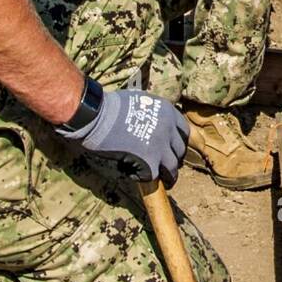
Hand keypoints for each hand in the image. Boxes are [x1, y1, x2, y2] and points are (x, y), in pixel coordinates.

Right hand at [56, 87, 189, 184]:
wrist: (98, 116)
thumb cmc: (112, 106)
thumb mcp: (141, 101)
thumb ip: (152, 113)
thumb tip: (152, 121)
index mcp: (168, 112)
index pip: (184, 131)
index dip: (177, 141)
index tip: (171, 147)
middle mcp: (169, 129)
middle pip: (180, 150)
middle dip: (173, 158)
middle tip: (164, 163)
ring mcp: (161, 147)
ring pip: (173, 167)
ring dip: (167, 175)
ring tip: (162, 180)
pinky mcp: (150, 162)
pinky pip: (154, 175)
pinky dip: (144, 177)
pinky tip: (135, 175)